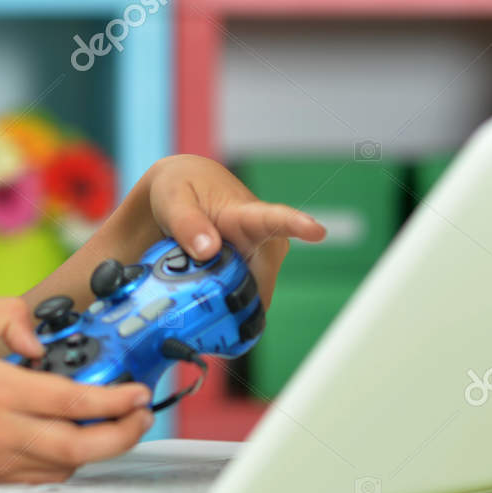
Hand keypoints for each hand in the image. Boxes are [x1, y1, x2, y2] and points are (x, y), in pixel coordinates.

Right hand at [0, 297, 154, 481]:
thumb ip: (12, 314)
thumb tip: (42, 342)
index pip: (72, 403)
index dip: (116, 400)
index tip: (138, 392)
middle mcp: (2, 431)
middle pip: (80, 448)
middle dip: (123, 434)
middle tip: (142, 415)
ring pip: (68, 467)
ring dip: (100, 448)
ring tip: (117, 424)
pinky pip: (47, 478)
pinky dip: (71, 462)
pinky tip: (80, 439)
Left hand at [146, 154, 325, 309]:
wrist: (183, 195)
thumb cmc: (182, 189)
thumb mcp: (173, 199)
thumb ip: (188, 223)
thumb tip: (208, 249)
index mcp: (248, 213)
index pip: (277, 219)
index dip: (298, 226)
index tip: (317, 231)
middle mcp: (266, 240)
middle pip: (259, 286)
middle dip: (229, 297)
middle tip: (194, 285)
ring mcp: (262, 262)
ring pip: (249, 299)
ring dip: (221, 299)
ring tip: (194, 275)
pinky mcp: (254, 276)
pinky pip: (242, 302)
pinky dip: (221, 303)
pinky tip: (204, 290)